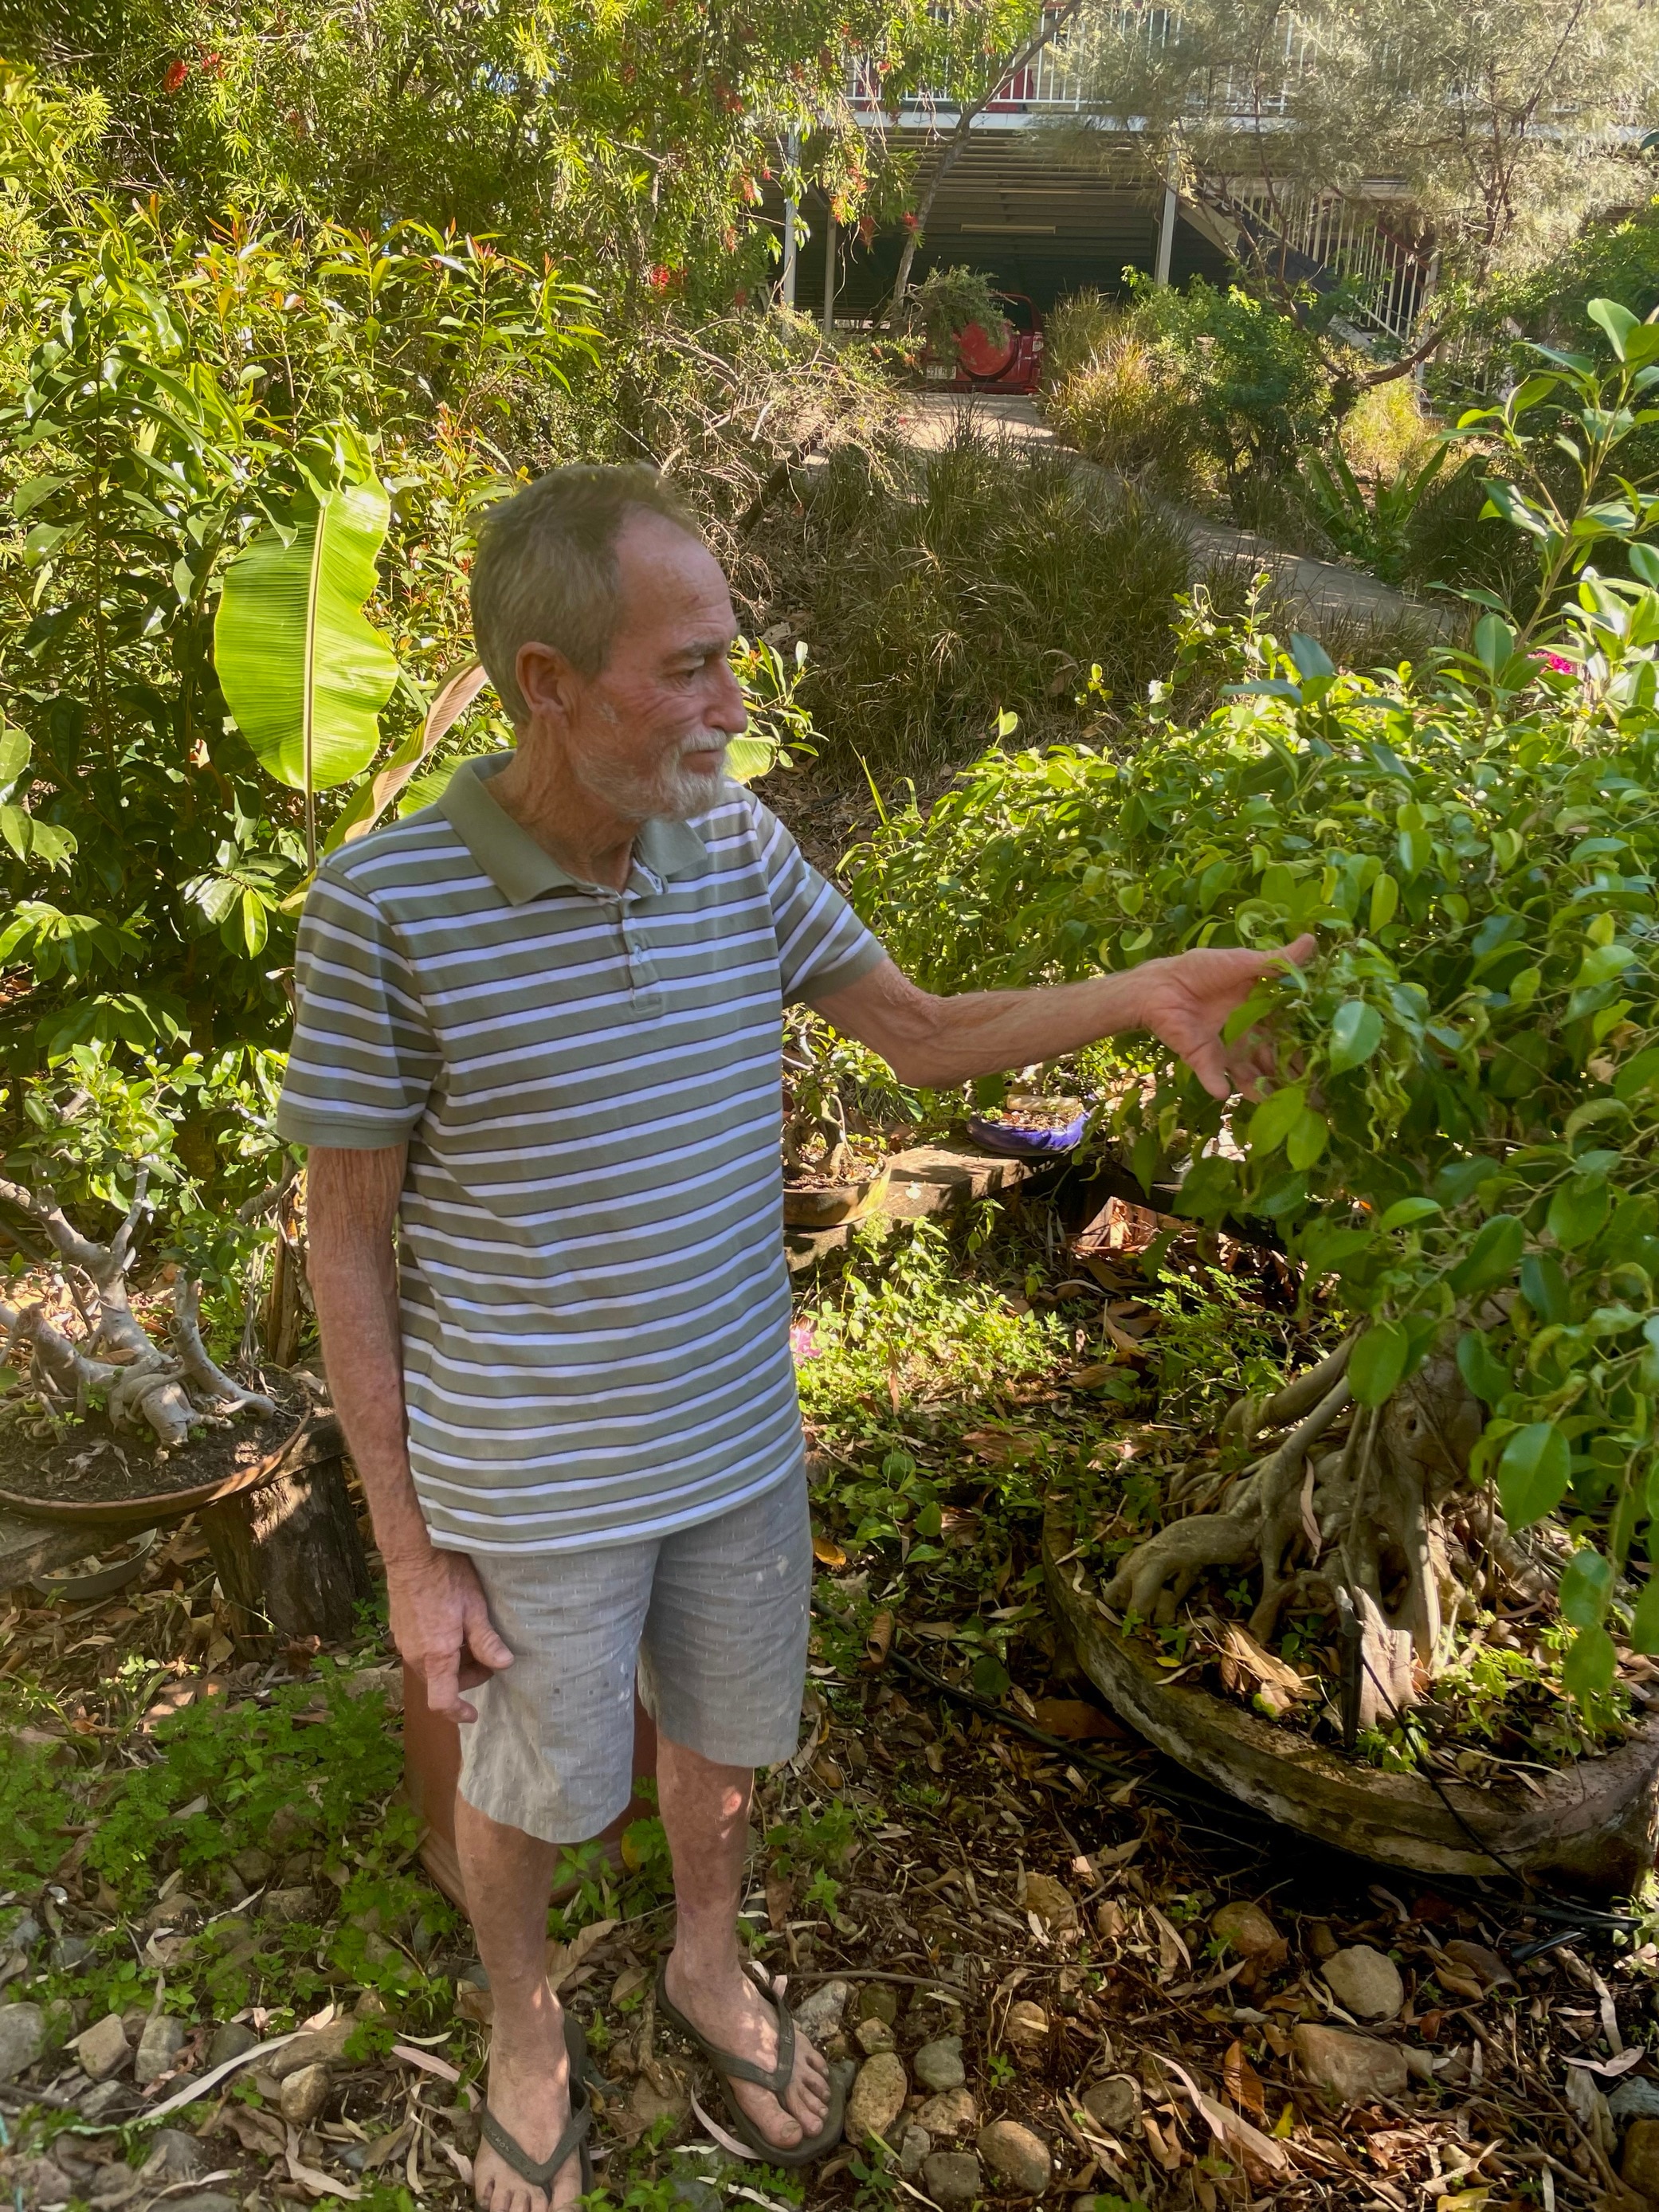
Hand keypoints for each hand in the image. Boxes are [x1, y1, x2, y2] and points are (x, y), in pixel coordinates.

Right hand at [385, 1549, 512, 1722]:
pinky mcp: (400, 1628)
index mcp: (435, 1656)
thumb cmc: (446, 1579)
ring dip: (452, 1663)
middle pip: (438, 1683)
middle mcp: (415, 1655)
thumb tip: (504, 1665)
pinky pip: (421, 1650)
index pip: (441, 1702)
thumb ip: (487, 1642)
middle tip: (487, 1659)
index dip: (457, 1713)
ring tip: (472, 1639)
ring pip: (430, 1666)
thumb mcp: (474, 1609)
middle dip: (464, 1678)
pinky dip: (439, 1650)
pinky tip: (453, 1626)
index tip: (473, 1714)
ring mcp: (404, 1641)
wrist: (413, 1553)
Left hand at [1133, 935, 1314, 1100]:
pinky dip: (1216, 1083)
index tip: (1326, 1060)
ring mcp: (1225, 1049)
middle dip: (1292, 1078)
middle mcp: (1247, 1035)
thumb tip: (1312, 939)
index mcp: (1260, 1012)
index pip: (1289, 1033)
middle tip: (1314, 1097)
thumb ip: (1276, 961)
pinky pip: (1212, 1074)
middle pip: (1274, 1059)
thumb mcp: (1241, 962)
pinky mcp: (1202, 1058)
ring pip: (1249, 1074)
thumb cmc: (1202, 969)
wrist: (1161, 983)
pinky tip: (1224, 1091)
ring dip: (1263, 1089)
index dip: (1305, 1047)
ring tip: (1280, 1103)